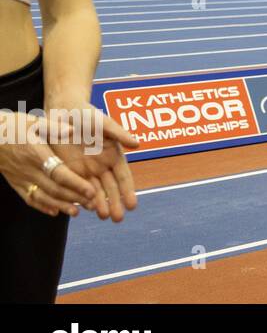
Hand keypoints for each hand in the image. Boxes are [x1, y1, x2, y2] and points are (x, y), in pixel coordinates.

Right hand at [0, 111, 97, 218]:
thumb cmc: (14, 127)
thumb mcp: (34, 122)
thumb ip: (53, 127)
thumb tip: (72, 130)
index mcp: (37, 155)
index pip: (59, 174)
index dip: (76, 184)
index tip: (91, 191)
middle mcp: (29, 170)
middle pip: (54, 189)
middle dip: (74, 198)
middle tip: (92, 204)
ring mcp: (21, 179)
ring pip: (42, 197)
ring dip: (60, 206)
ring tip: (76, 212)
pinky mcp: (15, 183)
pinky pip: (28, 198)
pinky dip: (42, 206)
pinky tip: (54, 211)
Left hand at [45, 107, 139, 221]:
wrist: (62, 113)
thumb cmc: (86, 115)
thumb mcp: (103, 122)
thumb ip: (119, 133)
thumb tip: (137, 144)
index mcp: (114, 156)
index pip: (124, 178)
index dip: (128, 191)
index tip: (132, 205)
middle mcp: (102, 167)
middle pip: (111, 189)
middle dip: (115, 204)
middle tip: (118, 218)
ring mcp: (86, 172)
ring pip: (95, 193)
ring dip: (100, 205)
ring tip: (104, 216)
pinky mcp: (69, 173)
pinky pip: (76, 190)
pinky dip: (81, 200)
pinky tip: (84, 210)